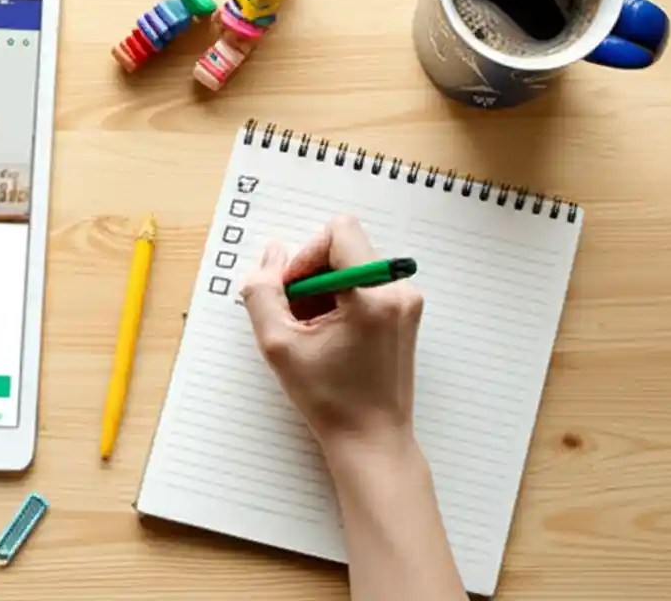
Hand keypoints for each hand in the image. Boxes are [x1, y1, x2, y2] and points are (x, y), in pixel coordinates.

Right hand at [239, 215, 423, 455]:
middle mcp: (398, 290)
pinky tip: (330, 335)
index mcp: (374, 296)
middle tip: (297, 317)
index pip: (339, 231)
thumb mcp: (278, 346)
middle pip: (345, 248)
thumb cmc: (329, 399)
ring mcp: (407, 301)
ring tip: (312, 331)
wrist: (371, 438)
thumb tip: (271, 254)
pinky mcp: (406, 312)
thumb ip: (263, 293)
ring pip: (353, 265)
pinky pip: (366, 283)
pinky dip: (341, 300)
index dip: (306, 256)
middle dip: (312, 276)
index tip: (292, 292)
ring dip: (324, 290)